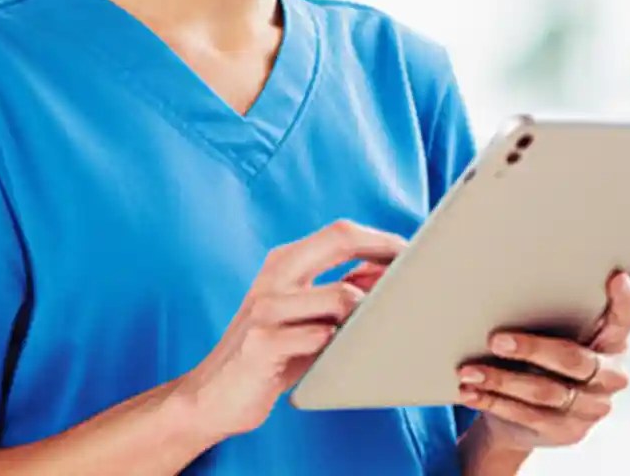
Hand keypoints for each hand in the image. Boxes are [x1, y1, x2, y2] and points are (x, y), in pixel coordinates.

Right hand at [177, 220, 405, 437]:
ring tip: (377, 333)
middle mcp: (274, 276)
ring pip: (341, 296)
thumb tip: (385, 273)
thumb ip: (339, 291)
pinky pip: (319, 337)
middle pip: (339, 239)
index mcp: (284, 263)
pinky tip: (338, 357)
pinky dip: (338, 346)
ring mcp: (266, 308)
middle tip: (415, 274)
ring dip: (368, 314)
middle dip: (385, 252)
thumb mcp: (306, 315)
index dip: (382, 239)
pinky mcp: (262, 344)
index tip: (414, 255)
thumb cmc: (271, 354)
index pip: (341, 233)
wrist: (214, 395)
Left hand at [458, 272, 629, 451]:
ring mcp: (592, 407)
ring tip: (469, 371)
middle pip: (574, 359)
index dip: (624, 300)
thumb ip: (550, 314)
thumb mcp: (550, 334)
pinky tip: (470, 392)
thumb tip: (507, 286)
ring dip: (501, 380)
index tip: (615, 277)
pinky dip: (494, 402)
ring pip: (544, 391)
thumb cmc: (540, 358)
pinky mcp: (568, 431)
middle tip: (495, 339)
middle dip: (532, 348)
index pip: (625, 319)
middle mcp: (611, 376)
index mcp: (613, 342)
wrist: (528, 415)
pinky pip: (527, 415)